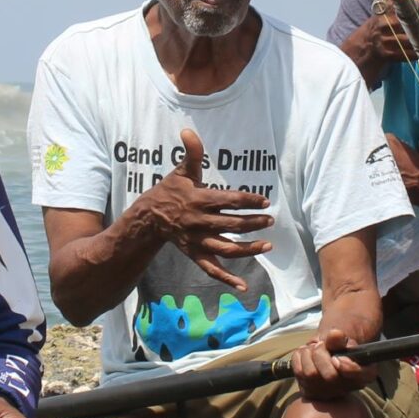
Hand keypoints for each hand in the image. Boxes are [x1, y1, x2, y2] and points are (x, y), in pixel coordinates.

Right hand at [134, 128, 273, 289]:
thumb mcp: (180, 172)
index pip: (227, 201)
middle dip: (252, 223)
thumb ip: (191, 154)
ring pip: (225, 248)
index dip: (247, 201)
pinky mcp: (195, 254)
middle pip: (230, 224)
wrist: (149, 218)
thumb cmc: (169, 192)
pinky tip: (243, 286)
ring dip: (247, 249)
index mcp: (198, 200)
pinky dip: (227, 279)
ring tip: (267, 245)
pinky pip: (212, 269)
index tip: (264, 201)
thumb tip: (188, 131)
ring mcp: (197, 241)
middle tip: (269, 220)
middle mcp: (199, 222)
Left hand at [289, 326, 372, 399]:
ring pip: (310, 374)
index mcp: (363, 374)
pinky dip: (298, 358)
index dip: (347, 367)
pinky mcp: (311, 392)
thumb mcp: (341, 339)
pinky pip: (298, 373)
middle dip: (321, 354)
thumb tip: (335, 334)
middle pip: (330, 376)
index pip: (360, 376)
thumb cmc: (337, 346)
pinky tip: (305, 355)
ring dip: (308, 354)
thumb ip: (338, 338)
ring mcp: (328, 393)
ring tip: (312, 349)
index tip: (337, 356)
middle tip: (320, 345)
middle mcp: (347, 388)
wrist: (325, 353)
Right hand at [340, 0, 418, 78]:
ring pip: (417, 39)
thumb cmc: (382, 18)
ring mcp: (390, 38)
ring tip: (413, 37)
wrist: (367, 45)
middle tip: (418, 26)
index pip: (414, 2)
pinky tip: (409, 48)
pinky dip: (415, 53)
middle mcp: (389, 20)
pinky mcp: (391, 53)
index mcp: (389, 5)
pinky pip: (413, 54)